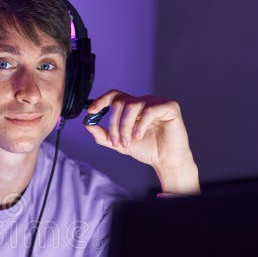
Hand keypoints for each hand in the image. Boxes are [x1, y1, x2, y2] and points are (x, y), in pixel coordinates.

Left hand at [84, 90, 199, 193]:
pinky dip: (140, 124)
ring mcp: (156, 102)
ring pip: (132, 105)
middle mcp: (143, 101)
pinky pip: (149, 110)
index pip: (115, 96)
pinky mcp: (169, 107)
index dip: (101, 101)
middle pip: (120, 102)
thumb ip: (103, 135)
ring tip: (128, 142)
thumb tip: (87, 124)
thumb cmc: (147, 149)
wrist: (166, 160)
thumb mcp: (119, 143)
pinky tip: (139, 136)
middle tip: (115, 141)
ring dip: (125, 126)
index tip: (91, 111)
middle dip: (113, 123)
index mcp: (132, 107)